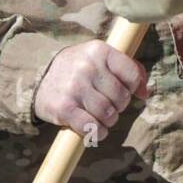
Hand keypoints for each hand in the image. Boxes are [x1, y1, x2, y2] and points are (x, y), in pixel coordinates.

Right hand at [34, 40, 148, 139]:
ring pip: (109, 114)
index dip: (132, 87)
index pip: (132, 74)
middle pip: (121, 97)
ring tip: (101, 117)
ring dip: (109, 121)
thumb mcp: (100, 59)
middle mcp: (87, 66)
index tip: (122, 90)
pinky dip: (97, 132)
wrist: (38, 79)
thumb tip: (145, 93)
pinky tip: (94, 128)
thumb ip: (127, 69)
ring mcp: (75, 87)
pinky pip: (92, 127)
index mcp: (99, 50)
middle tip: (108, 105)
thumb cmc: (77, 69)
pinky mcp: (64, 108)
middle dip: (119, 106)